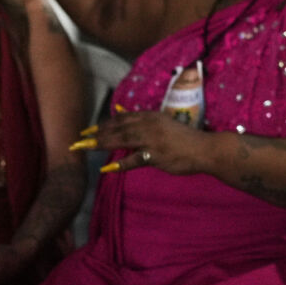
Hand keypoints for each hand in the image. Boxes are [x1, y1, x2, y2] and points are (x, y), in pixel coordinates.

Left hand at [72, 110, 212, 176]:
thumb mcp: (165, 124)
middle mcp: (150, 125)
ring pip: (122, 140)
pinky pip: (134, 160)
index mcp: (152, 116)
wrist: (205, 148)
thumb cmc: (186, 138)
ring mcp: (152, 140)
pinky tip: (107, 169)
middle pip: (118, 128)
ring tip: (86, 147)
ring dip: (102, 143)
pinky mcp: (156, 155)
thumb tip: (123, 115)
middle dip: (97, 133)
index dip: (105, 124)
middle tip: (80, 139)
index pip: (123, 119)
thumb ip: (145, 123)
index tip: (89, 129)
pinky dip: (120, 164)